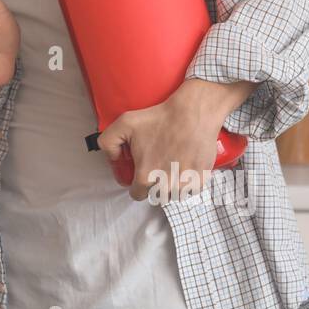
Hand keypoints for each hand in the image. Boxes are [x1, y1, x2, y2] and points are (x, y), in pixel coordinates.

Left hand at [96, 80, 223, 203]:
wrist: (192, 113)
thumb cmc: (159, 118)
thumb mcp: (124, 124)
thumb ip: (108, 142)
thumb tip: (113, 158)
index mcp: (145, 176)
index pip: (137, 194)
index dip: (137, 184)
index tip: (143, 173)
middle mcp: (165, 185)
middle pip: (157, 195)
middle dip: (156, 184)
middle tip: (160, 165)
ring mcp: (184, 184)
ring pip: (174, 194)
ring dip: (173, 185)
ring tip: (173, 166)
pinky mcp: (201, 179)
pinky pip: (191, 190)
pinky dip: (189, 181)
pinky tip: (186, 166)